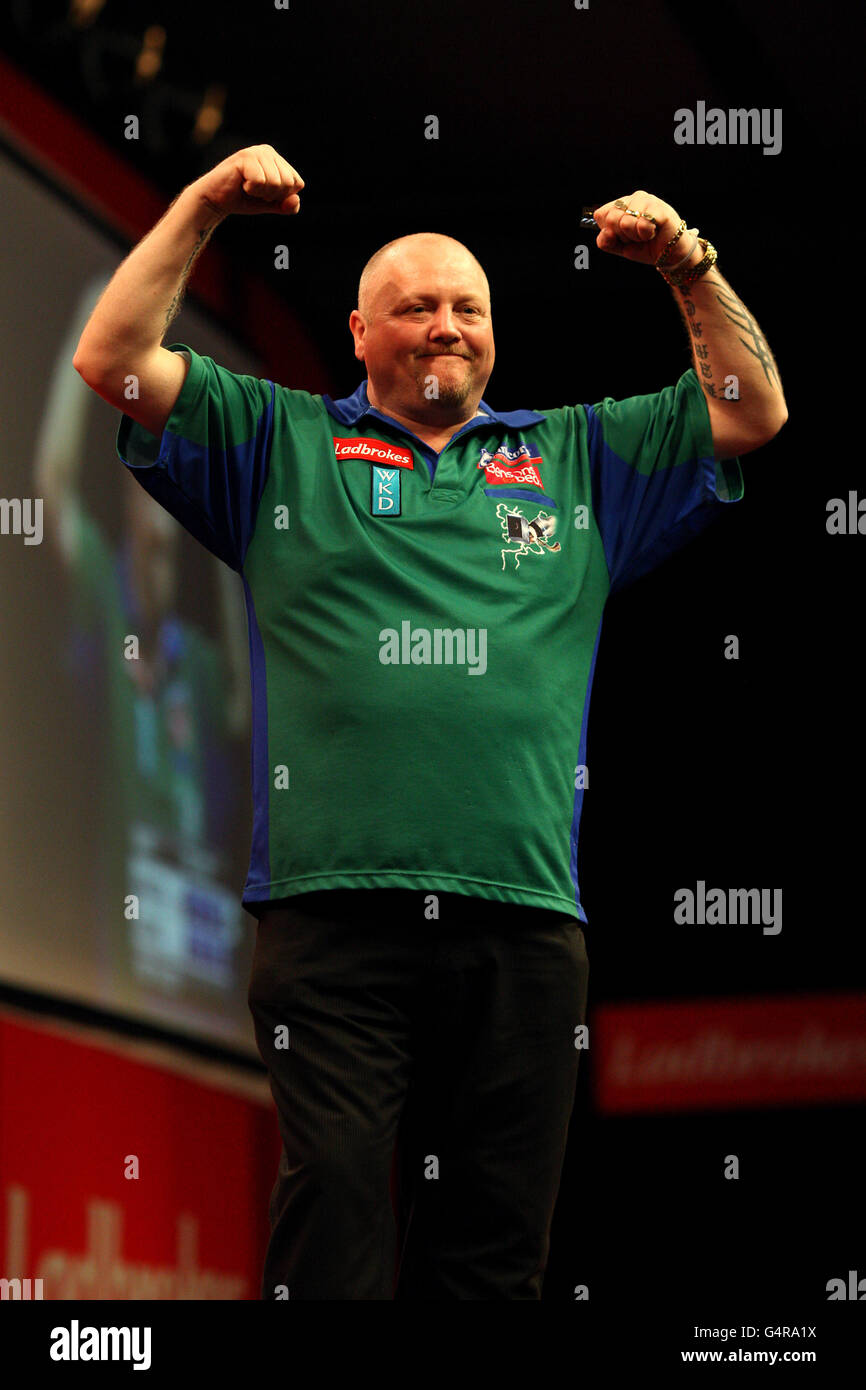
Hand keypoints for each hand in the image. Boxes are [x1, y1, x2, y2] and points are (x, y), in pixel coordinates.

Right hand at [189, 144, 303, 218]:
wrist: (216, 200)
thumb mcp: (270, 205)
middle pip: (288, 183)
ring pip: (275, 183)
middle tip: (255, 191)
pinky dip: (251, 189)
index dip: (282, 196)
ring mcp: (256, 152)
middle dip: (272, 195)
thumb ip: (287, 206)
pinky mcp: (244, 157)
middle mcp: (268, 151)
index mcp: (277, 160)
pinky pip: (260, 181)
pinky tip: (240, 183)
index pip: (297, 184)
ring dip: (260, 193)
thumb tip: (296, 199)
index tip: (265, 194)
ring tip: (247, 187)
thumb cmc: (243, 200)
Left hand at [592, 192, 682, 266]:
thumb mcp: (619, 247)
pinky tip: (655, 232)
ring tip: (647, 234)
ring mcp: (647, 200)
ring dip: (636, 236)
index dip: (610, 232)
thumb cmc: (645, 247)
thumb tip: (605, 232)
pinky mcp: (659, 208)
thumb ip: (605, 241)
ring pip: (626, 222)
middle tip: (638, 236)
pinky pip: (642, 224)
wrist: (669, 255)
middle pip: (611, 219)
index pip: (601, 215)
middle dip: (623, 235)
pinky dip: (646, 234)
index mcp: (621, 204)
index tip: (624, 236)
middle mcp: (633, 198)